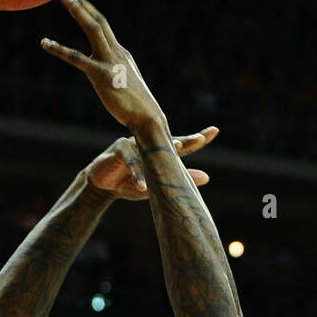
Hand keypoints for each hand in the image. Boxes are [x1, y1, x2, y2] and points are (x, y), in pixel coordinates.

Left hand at [42, 0, 165, 131]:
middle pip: (99, 21)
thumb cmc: (136, 108)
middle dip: (83, 3)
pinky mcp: (101, 75)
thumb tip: (107, 79)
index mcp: (121, 53)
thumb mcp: (124, 86)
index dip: (89, 11)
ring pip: (93, 29)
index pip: (104, 27)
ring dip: (77, 11)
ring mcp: (109, 61)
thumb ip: (114, 77)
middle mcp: (116, 52)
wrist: (147, 118)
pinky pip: (77, 58)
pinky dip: (60, 49)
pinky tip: (45, 43)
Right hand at [86, 127, 218, 200]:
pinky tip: (142, 185)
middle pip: (170, 140)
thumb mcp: (157, 184)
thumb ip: (181, 179)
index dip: (197, 138)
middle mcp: (148, 143)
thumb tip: (208, 177)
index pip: (182, 144)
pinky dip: (135, 174)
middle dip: (186, 140)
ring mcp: (133, 144)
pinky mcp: (117, 151)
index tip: (215, 131)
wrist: (101, 186)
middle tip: (201, 138)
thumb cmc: (130, 183)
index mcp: (159, 151)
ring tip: (176, 149)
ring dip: (161, 151)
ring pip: (149, 149)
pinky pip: (129, 161)